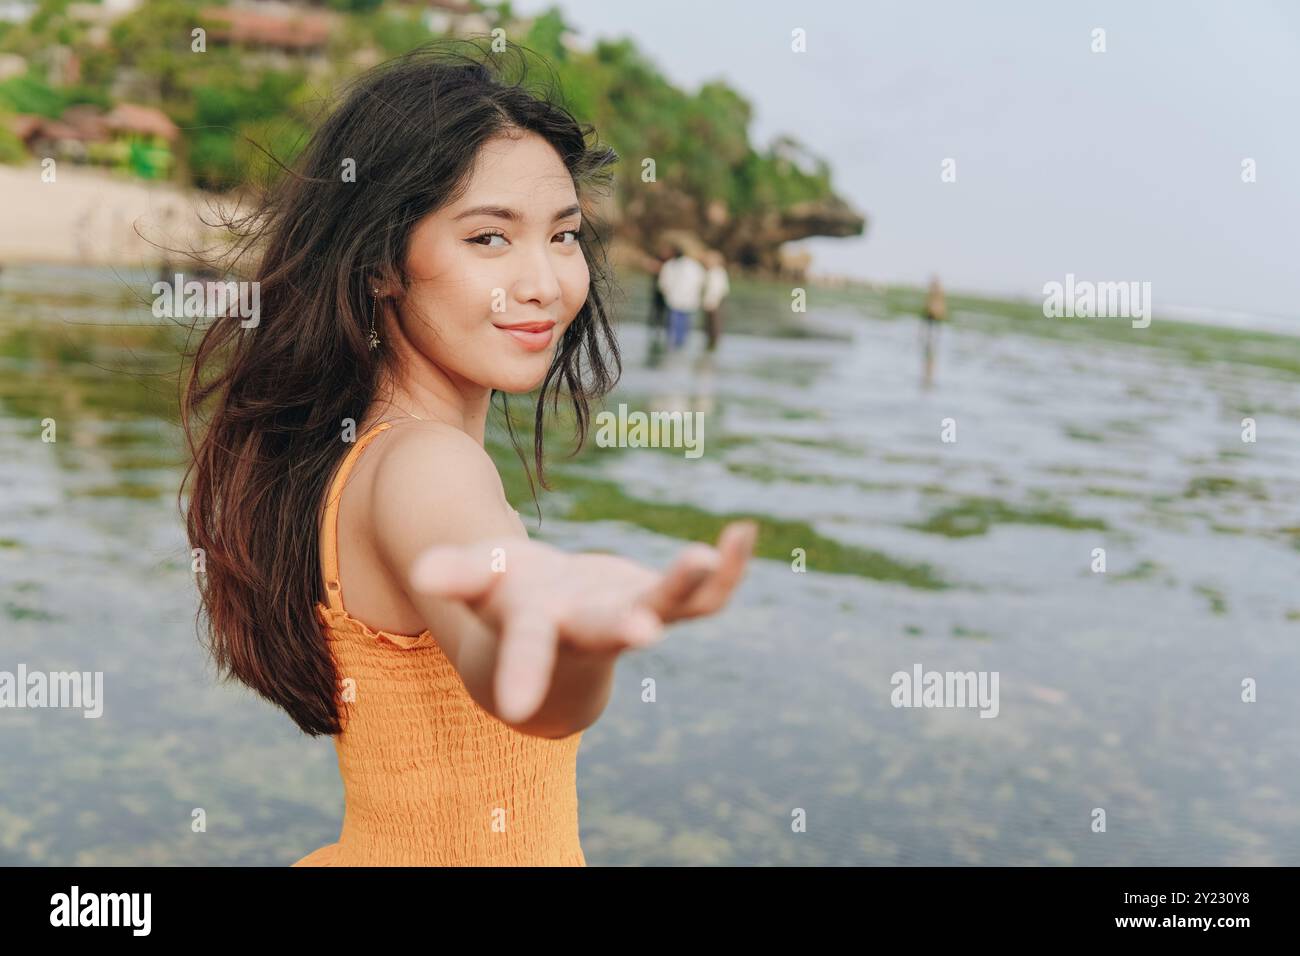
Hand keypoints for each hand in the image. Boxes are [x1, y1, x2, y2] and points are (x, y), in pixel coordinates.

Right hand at [408, 520, 757, 724]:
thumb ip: (457, 576)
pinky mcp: (661, 603)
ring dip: (688, 587)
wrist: (553, 625)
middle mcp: (587, 629)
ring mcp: (630, 617)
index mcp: (537, 627)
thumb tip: (422, 574)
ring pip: (666, 608)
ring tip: (705, 554)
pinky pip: (705, 598)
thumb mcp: (480, 582)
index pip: (526, 648)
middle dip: (621, 628)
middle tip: (641, 630)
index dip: (520, 672)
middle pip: (604, 631)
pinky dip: (728, 570)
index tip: (516, 703)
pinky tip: (744, 533)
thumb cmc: (509, 595)